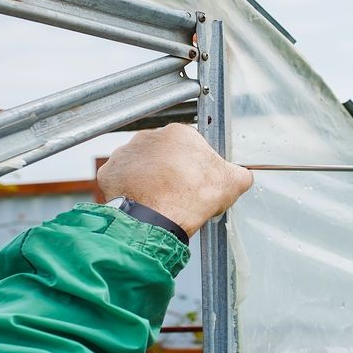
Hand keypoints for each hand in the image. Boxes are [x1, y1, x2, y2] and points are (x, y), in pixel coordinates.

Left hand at [97, 124, 252, 234]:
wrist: (157, 219)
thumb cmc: (191, 198)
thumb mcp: (231, 184)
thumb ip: (240, 174)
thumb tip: (243, 176)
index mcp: (179, 133)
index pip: (188, 147)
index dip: (193, 167)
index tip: (194, 182)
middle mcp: (149, 136)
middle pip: (161, 154)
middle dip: (167, 171)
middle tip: (175, 193)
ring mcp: (126, 153)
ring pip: (139, 166)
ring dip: (146, 179)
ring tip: (156, 200)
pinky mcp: (109, 171)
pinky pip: (119, 179)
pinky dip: (127, 190)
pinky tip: (139, 202)